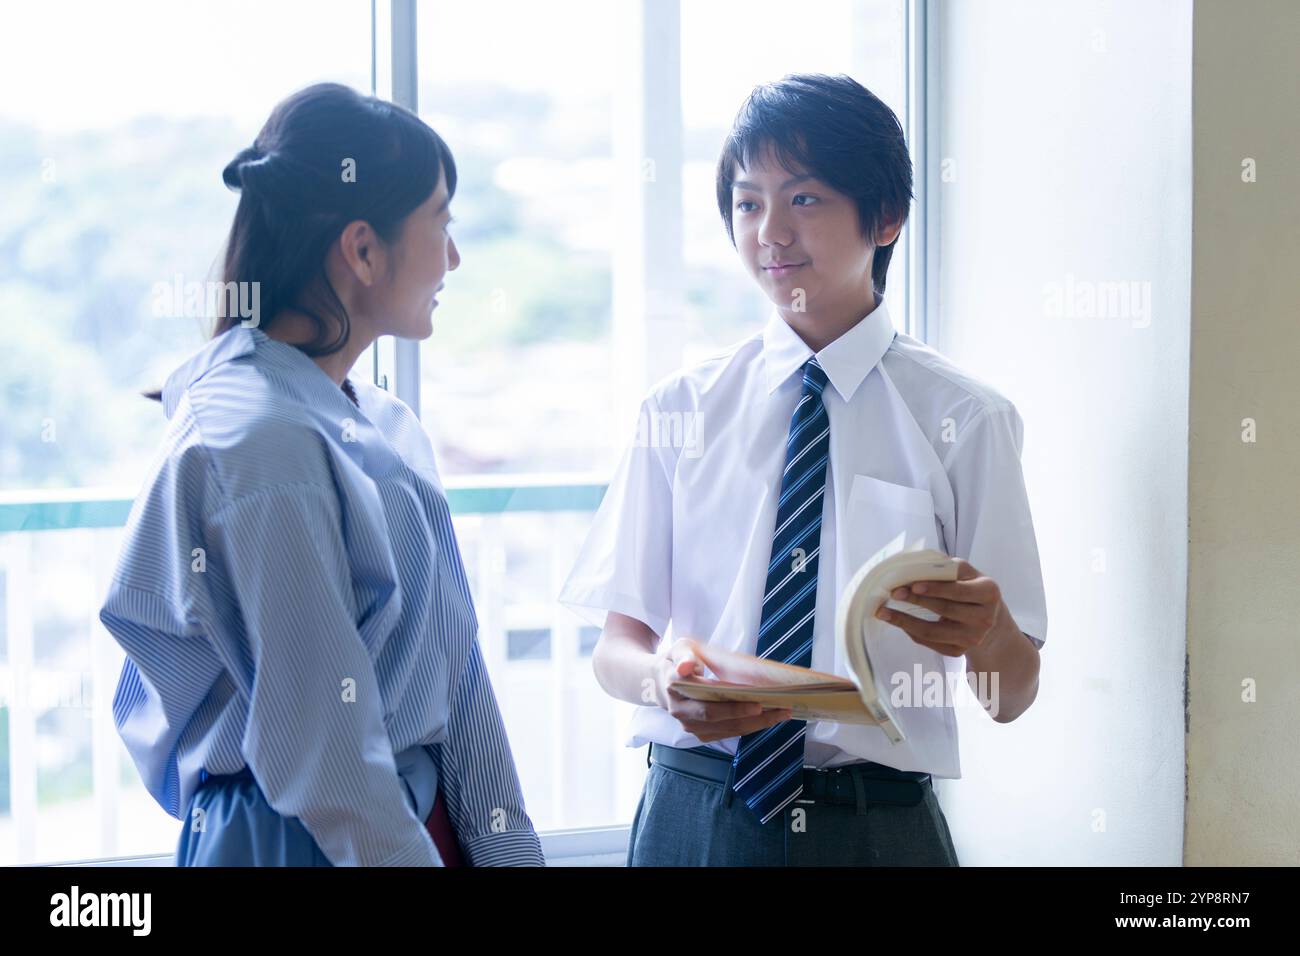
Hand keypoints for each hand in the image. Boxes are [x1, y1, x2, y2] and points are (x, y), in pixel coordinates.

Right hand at [654, 638, 792, 742]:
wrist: (662, 681)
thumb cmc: (678, 660)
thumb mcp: (679, 648)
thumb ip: (684, 655)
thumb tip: (685, 667)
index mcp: (675, 689)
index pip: (706, 704)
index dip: (732, 707)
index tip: (757, 702)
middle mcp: (681, 712)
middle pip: (719, 720)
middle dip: (752, 716)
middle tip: (779, 708)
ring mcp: (690, 726)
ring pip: (726, 730)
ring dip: (756, 724)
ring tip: (781, 713)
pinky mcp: (700, 733)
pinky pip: (728, 733)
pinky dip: (749, 727)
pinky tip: (768, 718)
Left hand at [875, 558, 1006, 657]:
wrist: (988, 618)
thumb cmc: (970, 588)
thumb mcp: (966, 573)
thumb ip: (946, 567)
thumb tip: (913, 563)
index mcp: (989, 592)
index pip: (958, 590)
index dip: (935, 588)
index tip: (913, 585)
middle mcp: (985, 618)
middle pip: (945, 610)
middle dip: (916, 601)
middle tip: (893, 593)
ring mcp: (973, 638)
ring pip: (933, 631)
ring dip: (905, 620)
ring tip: (883, 611)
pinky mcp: (960, 651)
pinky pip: (930, 642)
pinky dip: (911, 631)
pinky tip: (897, 621)